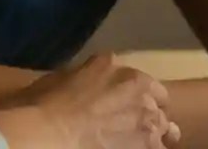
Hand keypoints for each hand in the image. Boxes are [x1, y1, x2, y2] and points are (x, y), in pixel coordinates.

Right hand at [0, 53, 180, 148]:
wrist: (48, 133)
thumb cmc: (43, 106)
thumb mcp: (61, 78)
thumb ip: (84, 76)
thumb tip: (82, 82)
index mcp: (114, 66)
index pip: (138, 79)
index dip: (135, 94)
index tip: (129, 104)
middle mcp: (137, 87)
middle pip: (156, 102)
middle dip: (148, 113)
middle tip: (135, 126)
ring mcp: (146, 117)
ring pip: (164, 127)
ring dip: (155, 134)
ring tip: (146, 144)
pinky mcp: (148, 144)